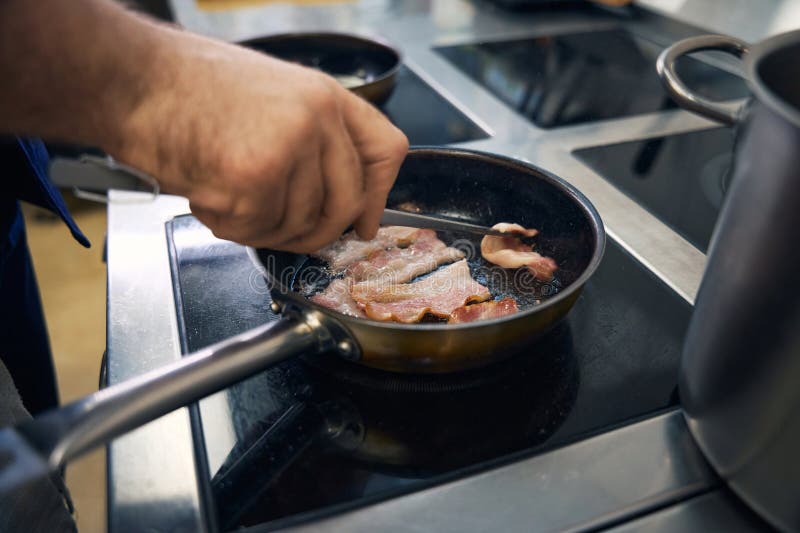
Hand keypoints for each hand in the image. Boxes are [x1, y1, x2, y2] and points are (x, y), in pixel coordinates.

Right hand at [111, 29, 407, 252]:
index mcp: (325, 96)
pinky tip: (206, 193)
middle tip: (287, 234)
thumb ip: (312, 141)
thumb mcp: (272, 99)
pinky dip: (228, 225)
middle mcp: (316, 120)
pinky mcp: (255, 179)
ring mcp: (289, 148)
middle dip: (317, 232)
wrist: (131, 80)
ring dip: (262, 227)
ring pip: (298, 224)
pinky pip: (256, 231)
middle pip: (345, 203)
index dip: (378, 194)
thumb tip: (336, 197)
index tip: (364, 221)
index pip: (387, 150)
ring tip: (226, 195)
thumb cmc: (188, 89)